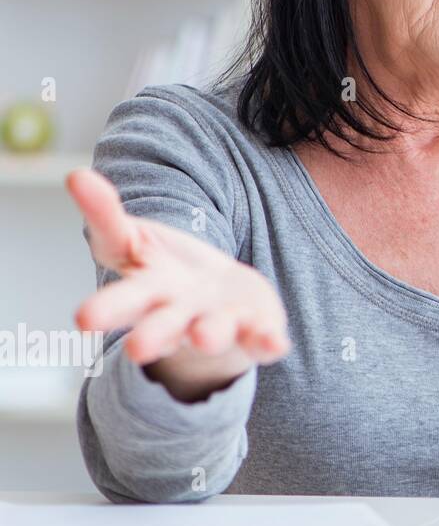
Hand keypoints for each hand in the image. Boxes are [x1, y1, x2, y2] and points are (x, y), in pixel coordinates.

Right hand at [67, 168, 289, 399]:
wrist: (216, 304)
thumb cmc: (164, 273)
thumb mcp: (131, 240)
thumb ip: (105, 214)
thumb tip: (75, 175)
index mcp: (146, 294)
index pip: (123, 300)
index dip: (106, 310)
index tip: (84, 319)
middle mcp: (180, 316)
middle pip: (163, 326)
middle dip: (152, 335)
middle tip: (138, 349)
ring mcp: (218, 324)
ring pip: (213, 332)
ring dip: (210, 334)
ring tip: (205, 337)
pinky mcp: (254, 330)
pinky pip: (262, 340)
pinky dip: (268, 342)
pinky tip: (276, 342)